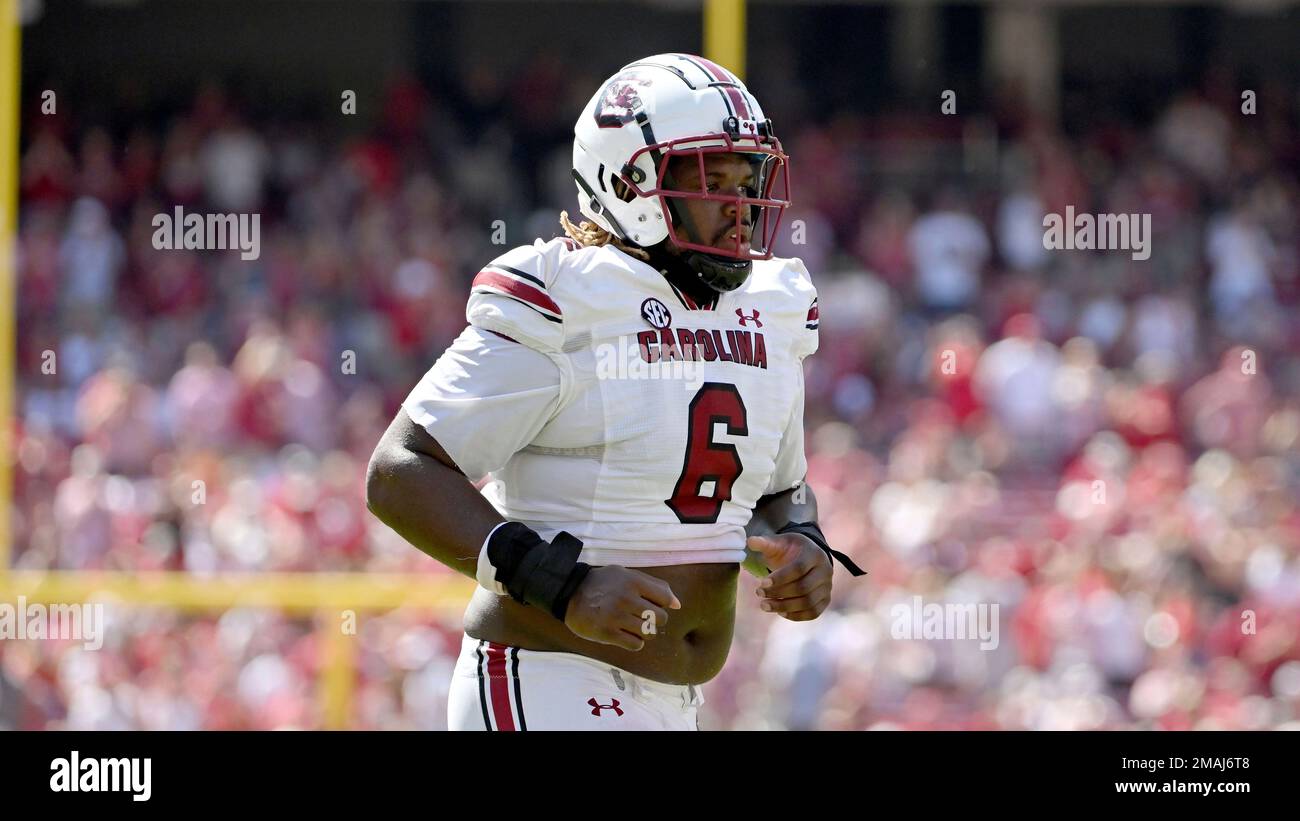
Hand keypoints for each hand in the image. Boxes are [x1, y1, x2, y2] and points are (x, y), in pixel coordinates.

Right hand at [563, 566, 680, 650]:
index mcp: (633, 581)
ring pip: (649, 633)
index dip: (662, 604)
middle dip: (655, 620)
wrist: (569, 593)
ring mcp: (616, 617)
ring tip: (634, 626)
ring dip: (645, 632)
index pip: (665, 598)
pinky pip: (635, 645)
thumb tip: (677, 604)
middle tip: (642, 617)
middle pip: (660, 618)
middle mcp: (626, 599)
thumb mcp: (627, 575)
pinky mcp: (607, 633)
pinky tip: (626, 634)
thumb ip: (654, 586)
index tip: (652, 604)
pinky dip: (635, 642)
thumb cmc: (603, 583)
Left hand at [747, 534, 832, 621]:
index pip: (799, 568)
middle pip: (803, 588)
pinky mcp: (825, 600)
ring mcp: (827, 587)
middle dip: (778, 593)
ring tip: (764, 605)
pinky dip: (795, 615)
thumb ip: (765, 543)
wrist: (806, 557)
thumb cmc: (790, 550)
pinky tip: (779, 612)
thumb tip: (750, 541)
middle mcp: (825, 571)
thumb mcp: (779, 543)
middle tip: (759, 593)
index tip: (761, 582)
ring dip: (784, 607)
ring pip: (808, 603)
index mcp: (814, 554)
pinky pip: (813, 612)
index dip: (780, 578)